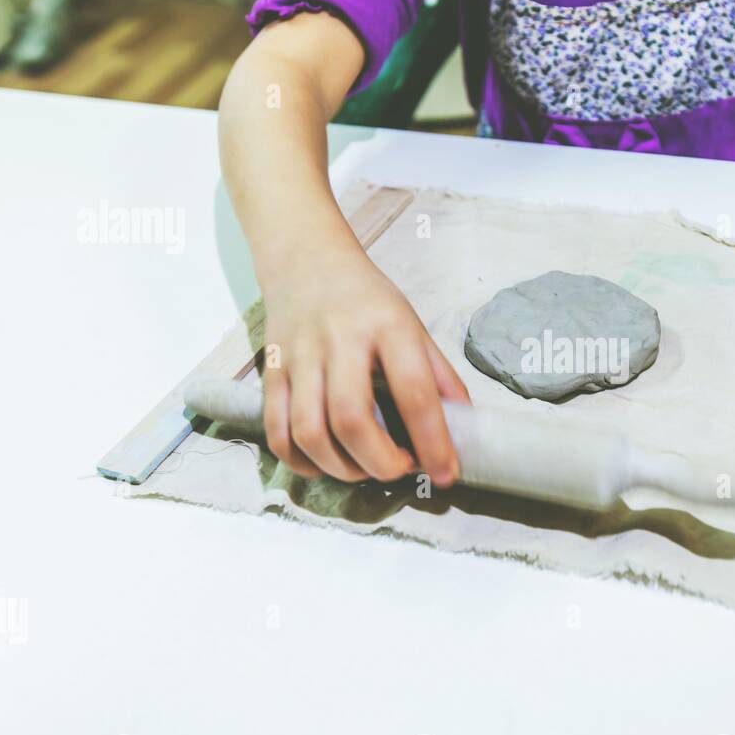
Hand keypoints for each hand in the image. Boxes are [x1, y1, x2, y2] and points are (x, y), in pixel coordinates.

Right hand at [259, 241, 468, 485]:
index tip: (445, 473)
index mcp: (387, 327)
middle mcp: (340, 341)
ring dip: (340, 467)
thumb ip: (439, 375)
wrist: (306, 260)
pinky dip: (301, 461)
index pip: (413, 392)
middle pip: (351, 419)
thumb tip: (464, 424)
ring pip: (309, 432)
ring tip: (364, 467)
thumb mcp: (413, 325)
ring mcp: (299, 357)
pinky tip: (325, 463)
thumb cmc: (367, 299)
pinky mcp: (270, 371)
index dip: (432, 441)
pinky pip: (277, 431)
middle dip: (379, 462)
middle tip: (398, 468)